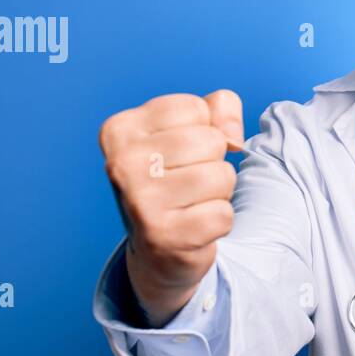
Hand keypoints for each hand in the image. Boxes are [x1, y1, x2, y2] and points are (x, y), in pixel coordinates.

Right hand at [98, 90, 244, 325]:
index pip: (195, 109)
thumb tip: (233, 139)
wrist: (157, 248)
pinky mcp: (162, 237)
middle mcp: (121, 163)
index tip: (178, 154)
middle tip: (187, 183)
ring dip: (218, 193)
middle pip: (212, 141)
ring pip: (222, 176)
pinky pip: (223, 215)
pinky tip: (193, 228)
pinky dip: (218, 222)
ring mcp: (139, 202)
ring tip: (191, 204)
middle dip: (213, 162)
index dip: (203, 130)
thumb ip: (220, 107)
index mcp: (120, 129)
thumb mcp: (193, 128)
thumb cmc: (176, 177)